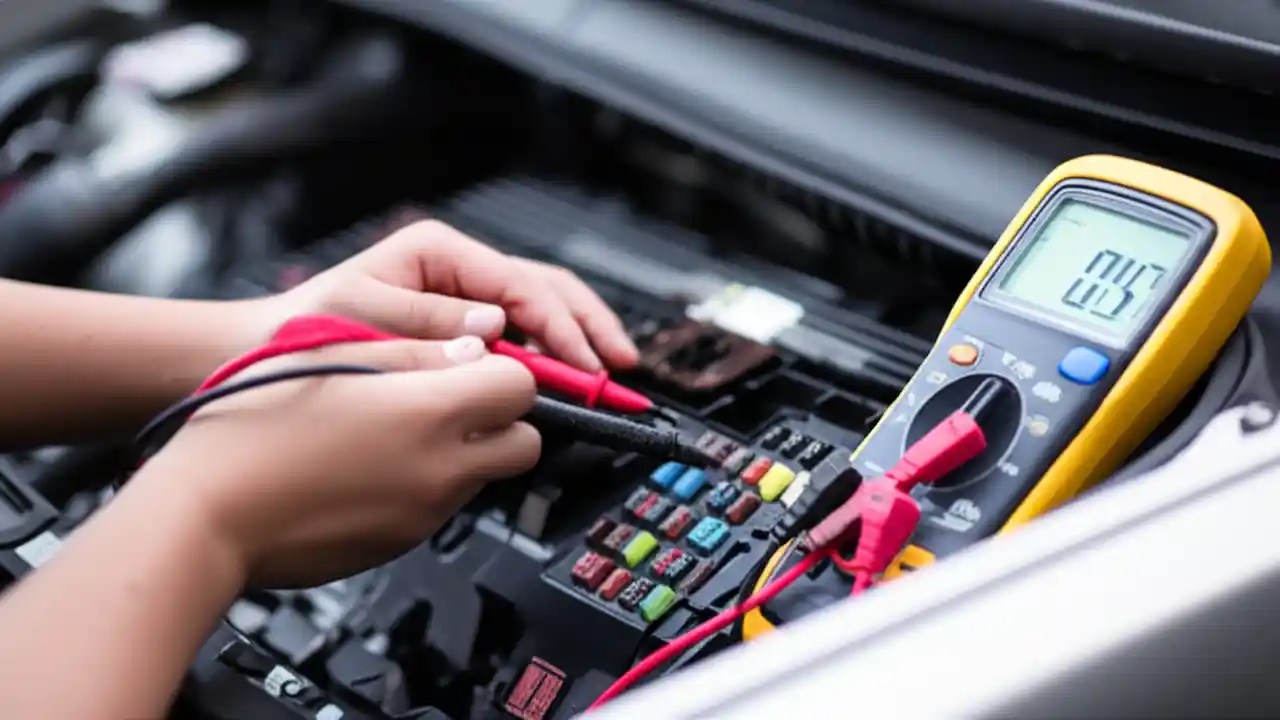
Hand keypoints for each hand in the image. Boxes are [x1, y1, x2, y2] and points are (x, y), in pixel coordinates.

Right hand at [126, 336, 537, 587]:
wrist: (204, 514)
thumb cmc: (252, 426)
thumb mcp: (331, 354)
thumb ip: (415, 349)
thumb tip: (473, 350)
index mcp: (429, 413)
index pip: (522, 387)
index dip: (502, 370)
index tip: (473, 363)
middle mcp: (440, 469)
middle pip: (523, 442)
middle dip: (499, 418)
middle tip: (451, 398)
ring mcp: (424, 513)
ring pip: (483, 476)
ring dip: (462, 451)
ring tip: (394, 429)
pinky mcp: (401, 544)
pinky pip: (440, 507)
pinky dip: (425, 483)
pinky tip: (370, 464)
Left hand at [270, 220, 638, 372]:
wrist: (272, 346)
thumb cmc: (309, 326)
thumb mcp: (365, 317)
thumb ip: (429, 324)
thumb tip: (493, 332)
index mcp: (439, 252)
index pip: (520, 286)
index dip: (560, 327)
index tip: (584, 365)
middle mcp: (458, 266)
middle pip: (545, 287)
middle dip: (587, 325)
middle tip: (619, 366)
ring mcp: (463, 292)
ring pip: (541, 306)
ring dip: (577, 336)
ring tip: (608, 368)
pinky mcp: (462, 321)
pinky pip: (520, 330)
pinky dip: (550, 351)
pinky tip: (569, 374)